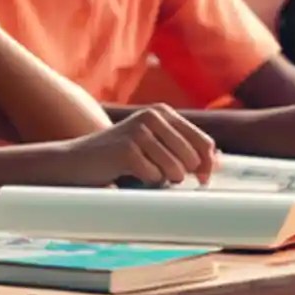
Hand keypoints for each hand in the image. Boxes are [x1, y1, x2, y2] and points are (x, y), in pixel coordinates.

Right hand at [62, 105, 216, 185]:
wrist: (76, 161)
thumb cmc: (118, 156)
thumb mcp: (153, 145)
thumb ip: (182, 148)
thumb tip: (218, 162)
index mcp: (162, 112)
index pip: (204, 142)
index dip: (208, 165)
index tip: (203, 180)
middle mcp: (152, 116)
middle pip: (193, 159)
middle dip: (181, 175)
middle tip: (158, 173)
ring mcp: (138, 131)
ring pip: (176, 170)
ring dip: (162, 179)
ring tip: (143, 172)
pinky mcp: (127, 149)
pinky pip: (154, 177)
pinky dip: (145, 182)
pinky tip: (128, 173)